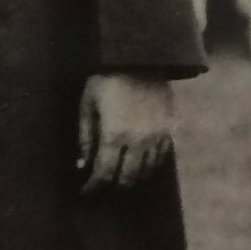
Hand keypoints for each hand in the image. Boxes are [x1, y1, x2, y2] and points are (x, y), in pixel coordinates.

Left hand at [77, 74, 173, 193]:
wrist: (140, 58)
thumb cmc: (106, 80)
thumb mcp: (88, 105)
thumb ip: (85, 137)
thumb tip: (82, 165)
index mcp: (113, 136)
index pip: (104, 174)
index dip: (93, 187)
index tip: (85, 191)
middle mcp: (137, 141)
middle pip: (126, 178)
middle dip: (112, 187)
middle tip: (101, 187)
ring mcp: (156, 137)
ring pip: (145, 171)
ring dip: (131, 179)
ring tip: (119, 177)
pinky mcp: (168, 130)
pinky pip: (160, 158)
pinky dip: (148, 166)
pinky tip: (138, 165)